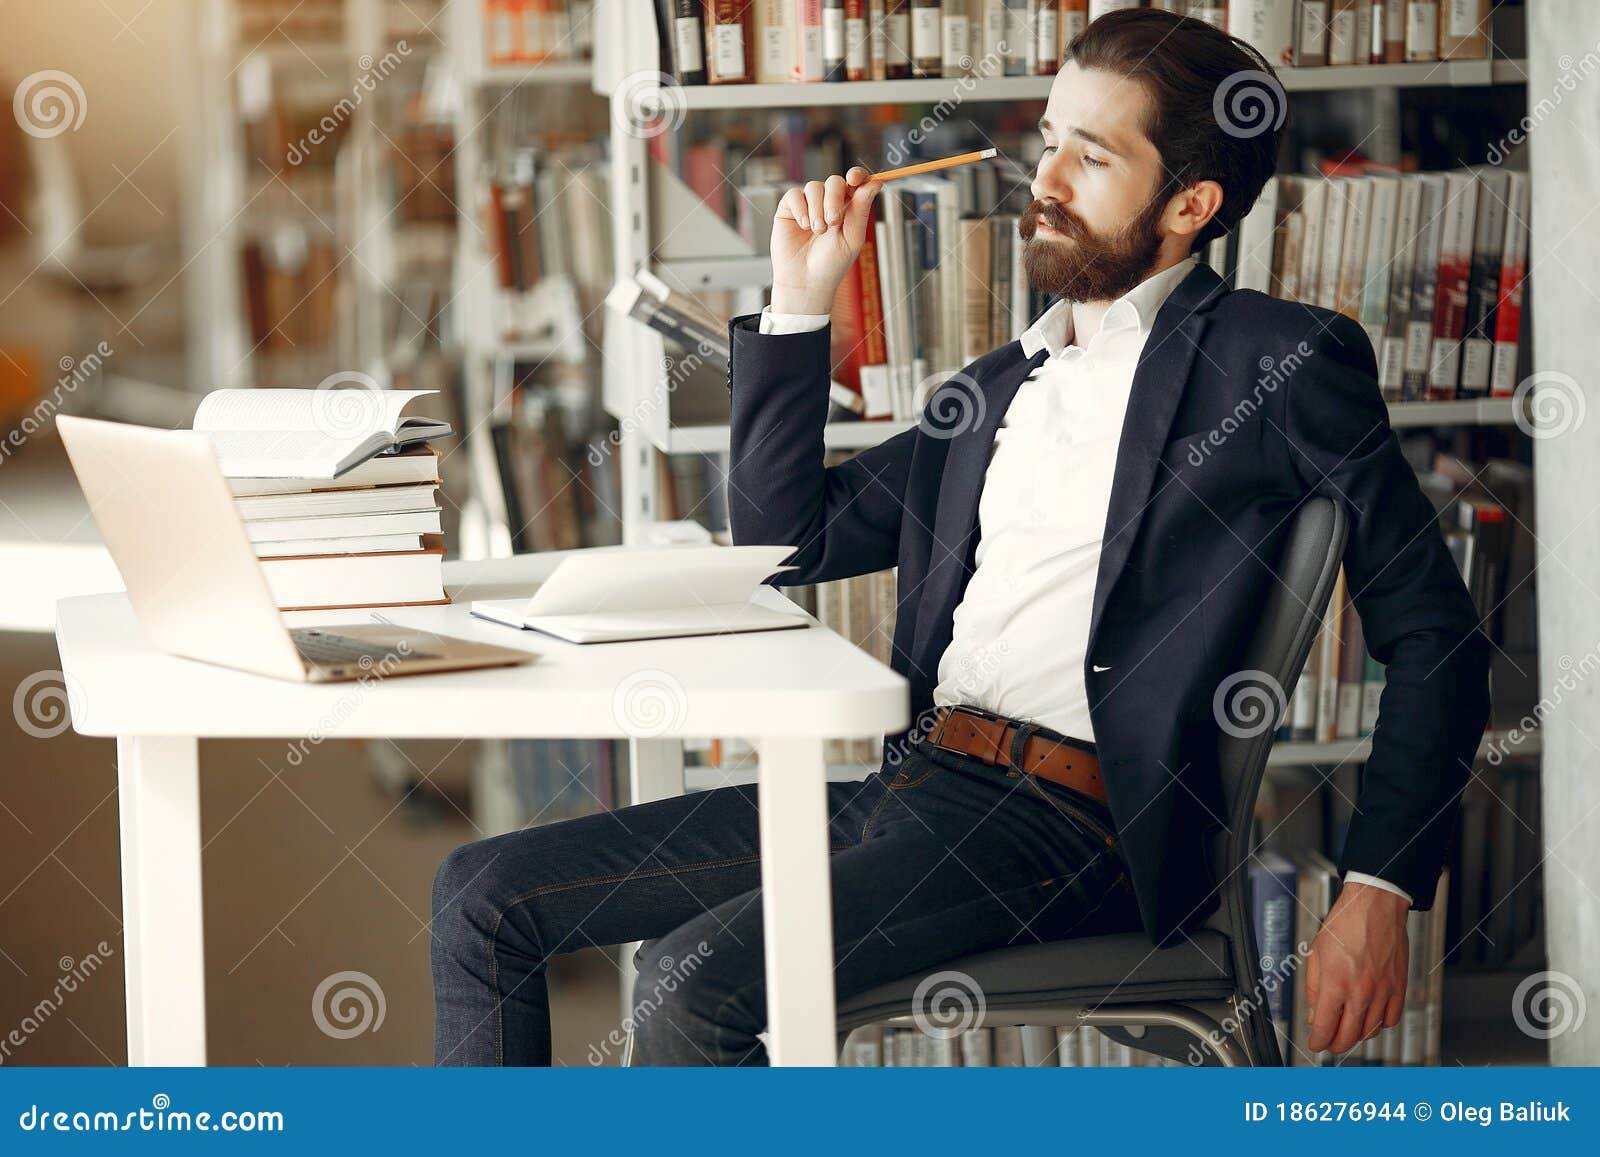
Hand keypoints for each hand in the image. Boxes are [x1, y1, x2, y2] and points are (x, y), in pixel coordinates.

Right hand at [770, 165, 881, 314]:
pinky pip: (795, 194)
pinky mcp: (789, 208)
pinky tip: (803, 226)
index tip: (855, 179)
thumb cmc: (831, 264)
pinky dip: (801, 208)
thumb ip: (861, 209)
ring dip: (817, 209)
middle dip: (834, 198)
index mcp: (849, 208)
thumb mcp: (852, 238)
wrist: (806, 281)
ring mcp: (808, 204)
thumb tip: (875, 183)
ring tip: (817, 231)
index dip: (856, 175)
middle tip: (833, 221)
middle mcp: (828, 203)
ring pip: (814, 187)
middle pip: (834, 182)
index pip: (855, 182)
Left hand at [1304, 881, 1409, 1056]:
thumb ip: (1314, 989)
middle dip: (1335, 1044)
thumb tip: (1315, 1015)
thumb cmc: (1345, 924)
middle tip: (1328, 1042)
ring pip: (1370, 1031)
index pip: (1325, 1028)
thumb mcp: (1316, 953)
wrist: (1375, 906)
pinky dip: (1380, 1025)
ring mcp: (1383, 991)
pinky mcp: (1400, 987)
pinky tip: (1370, 1018)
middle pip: (1348, 1036)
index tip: (1315, 1043)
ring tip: (1346, 1029)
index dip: (1318, 1041)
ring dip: (1356, 1035)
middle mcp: (1361, 991)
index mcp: (1336, 983)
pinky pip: (1392, 1019)